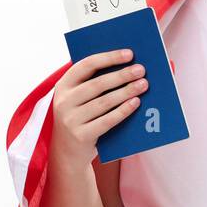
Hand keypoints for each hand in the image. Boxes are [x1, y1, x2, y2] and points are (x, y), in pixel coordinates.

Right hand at [50, 48, 148, 168]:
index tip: (130, 53)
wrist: (67, 153)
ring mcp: (70, 119)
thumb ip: (95, 83)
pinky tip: (136, 102)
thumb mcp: (80, 99)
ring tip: (144, 84)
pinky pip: (106, 120)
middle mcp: (63, 101)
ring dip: (126, 91)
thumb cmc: (81, 118)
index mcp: (63, 85)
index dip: (109, 58)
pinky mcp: (81, 135)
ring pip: (104, 102)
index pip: (86, 65)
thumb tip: (127, 65)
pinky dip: (123, 110)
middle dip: (122, 75)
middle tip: (141, 69)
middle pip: (97, 84)